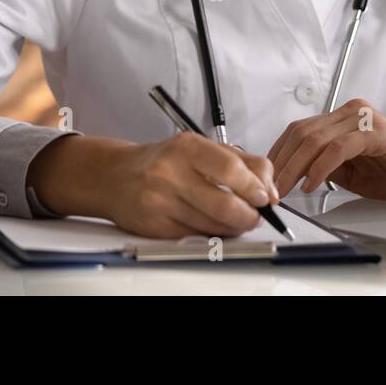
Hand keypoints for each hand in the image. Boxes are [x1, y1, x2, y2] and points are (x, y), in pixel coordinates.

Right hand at [29, 131, 279, 238]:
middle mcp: (171, 173)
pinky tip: (215, 226)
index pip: (232, 169)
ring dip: (235, 227)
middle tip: (257, 215)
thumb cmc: (164, 161)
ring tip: (239, 219)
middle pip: (225, 205)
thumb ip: (241, 161)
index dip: (256, 187)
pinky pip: (196, 237)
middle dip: (250, 216)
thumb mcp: (200, 148)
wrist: (116, 176)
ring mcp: (160, 202)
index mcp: (187, 148)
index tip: (267, 196)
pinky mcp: (155, 227)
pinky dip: (213, 235)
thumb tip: (270, 187)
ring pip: (213, 226)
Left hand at [268, 98, 385, 200]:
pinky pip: (339, 147)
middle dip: (280, 164)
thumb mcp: (353, 175)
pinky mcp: (378, 132)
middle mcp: (351, 112)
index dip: (278, 157)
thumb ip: (327, 168)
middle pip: (301, 133)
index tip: (267, 183)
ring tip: (284, 190)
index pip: (298, 132)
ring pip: (315, 138)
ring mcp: (365, 119)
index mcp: (343, 119)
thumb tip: (294, 177)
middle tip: (269, 191)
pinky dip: (321, 166)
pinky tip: (312, 184)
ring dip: (294, 167)